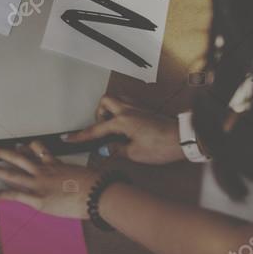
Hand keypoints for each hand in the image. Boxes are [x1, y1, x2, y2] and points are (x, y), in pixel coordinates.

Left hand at [0, 141, 99, 217]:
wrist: (97, 193)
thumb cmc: (95, 185)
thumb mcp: (84, 173)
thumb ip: (75, 174)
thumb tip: (78, 179)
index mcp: (55, 163)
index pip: (37, 150)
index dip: (27, 147)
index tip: (20, 145)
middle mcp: (44, 170)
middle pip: (18, 157)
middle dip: (2, 153)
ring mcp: (39, 184)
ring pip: (12, 172)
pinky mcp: (39, 199)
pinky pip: (16, 195)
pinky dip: (3, 195)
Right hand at [64, 95, 183, 164]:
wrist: (183, 139)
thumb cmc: (162, 145)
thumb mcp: (136, 154)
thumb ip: (117, 150)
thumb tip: (107, 149)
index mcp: (122, 121)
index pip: (95, 129)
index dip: (81, 136)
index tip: (68, 138)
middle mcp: (127, 110)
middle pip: (105, 101)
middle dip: (99, 114)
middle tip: (103, 129)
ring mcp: (138, 107)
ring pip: (117, 99)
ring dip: (112, 110)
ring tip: (115, 126)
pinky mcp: (147, 110)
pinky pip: (129, 103)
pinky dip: (124, 110)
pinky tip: (129, 122)